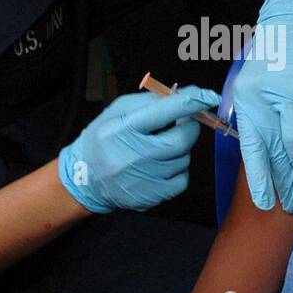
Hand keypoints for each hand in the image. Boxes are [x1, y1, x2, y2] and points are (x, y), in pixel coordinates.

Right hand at [58, 86, 220, 212]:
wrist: (85, 181)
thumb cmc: (103, 140)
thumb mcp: (116, 112)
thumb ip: (148, 103)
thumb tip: (182, 97)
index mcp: (123, 129)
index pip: (164, 111)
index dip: (191, 101)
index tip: (208, 95)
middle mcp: (135, 155)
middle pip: (182, 139)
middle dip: (188, 128)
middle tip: (180, 125)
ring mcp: (146, 179)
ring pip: (184, 158)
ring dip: (179, 150)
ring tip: (157, 149)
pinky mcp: (154, 196)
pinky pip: (182, 178)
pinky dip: (177, 169)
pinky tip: (160, 167)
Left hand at [234, 0, 292, 212]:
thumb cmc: (281, 51)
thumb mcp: (262, 84)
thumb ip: (265, 114)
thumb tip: (275, 155)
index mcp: (246, 101)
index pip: (251, 148)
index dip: (259, 177)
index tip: (265, 202)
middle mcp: (261, 98)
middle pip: (275, 151)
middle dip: (285, 182)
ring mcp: (287, 91)